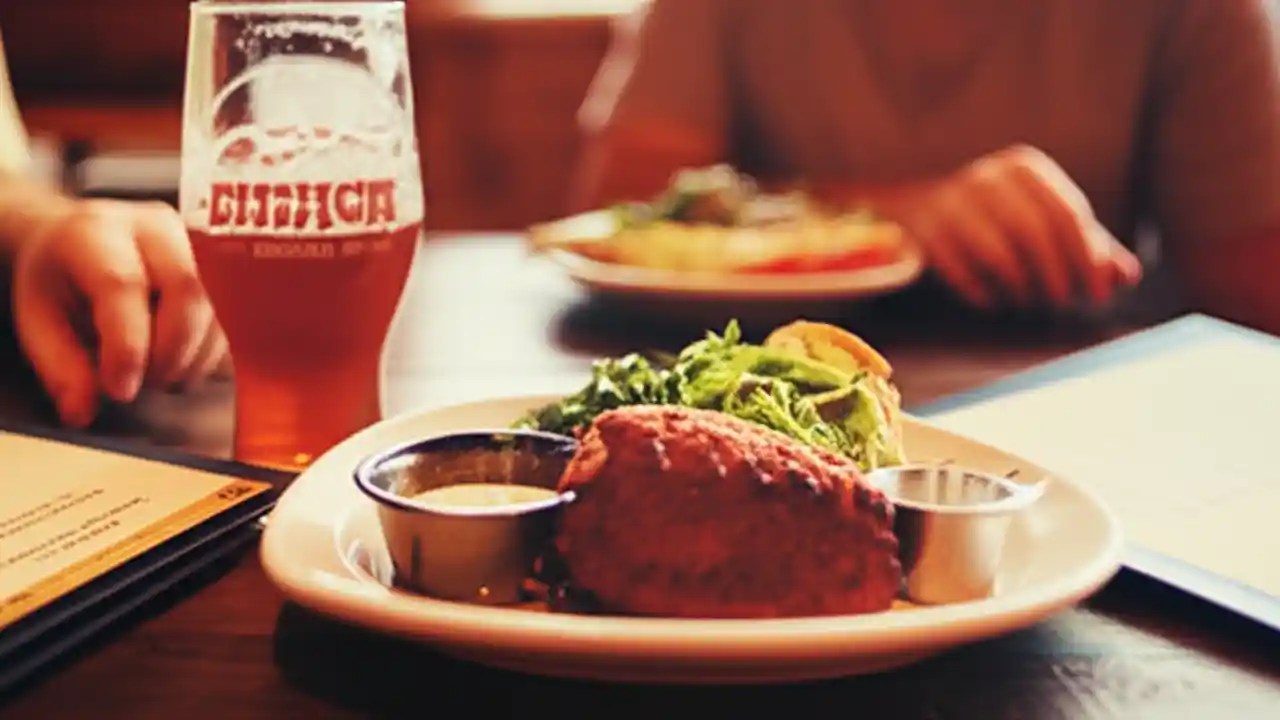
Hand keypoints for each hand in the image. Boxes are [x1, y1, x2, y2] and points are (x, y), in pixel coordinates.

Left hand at [11, 199, 228, 427]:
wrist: (81, 238)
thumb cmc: (60, 278)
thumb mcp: (39, 319)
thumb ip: (61, 366)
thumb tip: (83, 412)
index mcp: (96, 232)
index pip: (123, 284)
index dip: (128, 345)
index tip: (120, 389)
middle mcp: (153, 225)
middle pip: (187, 289)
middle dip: (172, 352)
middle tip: (147, 384)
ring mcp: (195, 241)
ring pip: (218, 304)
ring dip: (196, 356)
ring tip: (161, 375)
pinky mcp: (220, 262)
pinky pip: (233, 313)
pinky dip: (212, 351)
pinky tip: (183, 362)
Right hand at [890, 145, 1142, 308]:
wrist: (917, 200)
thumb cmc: (996, 216)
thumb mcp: (1043, 221)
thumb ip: (1088, 247)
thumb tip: (1127, 276)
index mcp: (1025, 168)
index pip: (1068, 215)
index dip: (1088, 259)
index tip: (1098, 295)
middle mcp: (988, 178)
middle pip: (1034, 233)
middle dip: (1055, 275)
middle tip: (1061, 301)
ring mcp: (952, 201)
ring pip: (998, 254)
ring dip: (1020, 286)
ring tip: (1027, 300)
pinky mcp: (925, 228)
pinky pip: (961, 271)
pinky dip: (983, 293)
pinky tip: (993, 301)